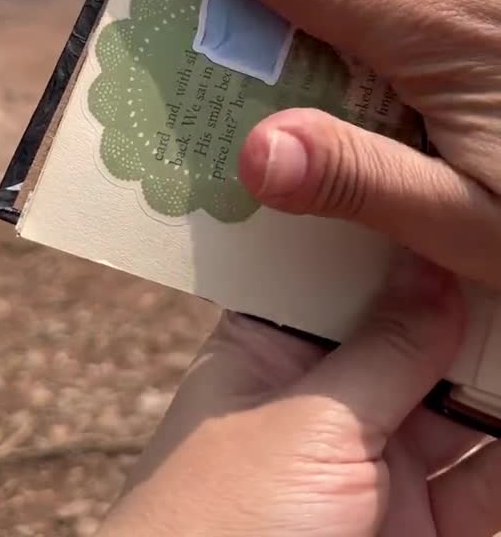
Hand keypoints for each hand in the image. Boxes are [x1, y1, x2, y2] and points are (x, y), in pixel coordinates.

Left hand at [101, 258, 500, 535]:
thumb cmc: (222, 527)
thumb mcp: (305, 424)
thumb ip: (385, 349)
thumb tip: (436, 264)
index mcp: (274, 353)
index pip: (342, 276)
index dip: (397, 237)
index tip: (445, 192)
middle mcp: (331, 401)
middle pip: (414, 333)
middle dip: (465, 298)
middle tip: (500, 240)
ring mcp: (382, 467)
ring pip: (462, 402)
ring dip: (497, 365)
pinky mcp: (428, 528)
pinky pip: (488, 474)